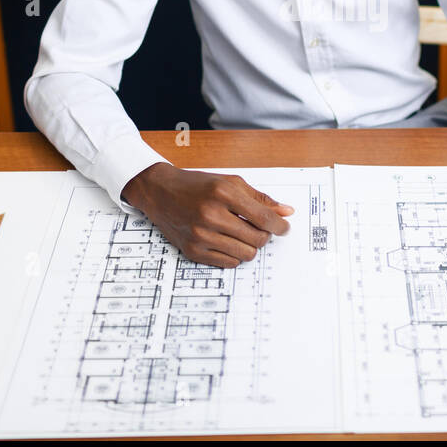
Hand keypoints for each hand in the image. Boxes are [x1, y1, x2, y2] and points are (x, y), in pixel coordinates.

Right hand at [120, 163, 293, 267]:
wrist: (160, 191)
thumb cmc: (196, 185)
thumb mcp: (230, 183)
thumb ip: (260, 198)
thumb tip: (286, 212)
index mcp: (223, 193)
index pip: (264, 218)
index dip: (280, 226)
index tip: (284, 228)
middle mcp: (211, 215)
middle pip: (258, 239)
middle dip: (264, 235)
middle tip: (258, 228)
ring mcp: (201, 236)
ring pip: (246, 254)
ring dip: (250, 246)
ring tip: (242, 234)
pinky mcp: (193, 251)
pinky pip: (229, 263)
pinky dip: (234, 255)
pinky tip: (228, 241)